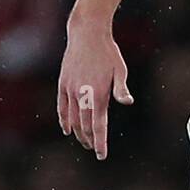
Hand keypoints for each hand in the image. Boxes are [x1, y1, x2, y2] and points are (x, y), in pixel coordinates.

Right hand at [57, 21, 133, 159]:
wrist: (87, 34)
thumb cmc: (108, 52)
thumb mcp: (120, 70)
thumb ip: (121, 89)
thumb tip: (127, 102)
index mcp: (98, 95)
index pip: (99, 126)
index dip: (100, 143)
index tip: (101, 155)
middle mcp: (82, 95)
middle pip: (85, 126)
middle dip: (90, 140)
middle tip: (94, 148)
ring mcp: (70, 90)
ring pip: (73, 119)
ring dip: (78, 133)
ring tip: (84, 141)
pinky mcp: (63, 84)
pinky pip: (61, 108)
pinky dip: (64, 120)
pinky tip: (67, 129)